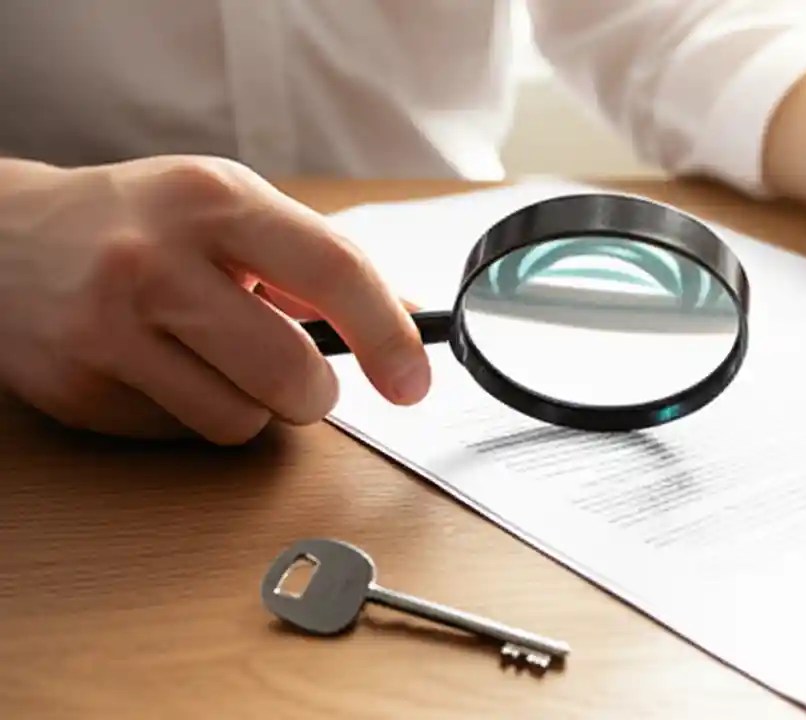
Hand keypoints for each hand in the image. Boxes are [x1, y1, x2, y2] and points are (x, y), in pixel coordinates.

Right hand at [0, 155, 431, 443]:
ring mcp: (110, 325)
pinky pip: (181, 434)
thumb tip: (406, 323)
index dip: (389, 334)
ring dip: (249, 406)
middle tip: (300, 378)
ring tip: (213, 360)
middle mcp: (158, 258)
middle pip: (289, 370)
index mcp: (214, 199)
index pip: (334, 270)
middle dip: (313, 393)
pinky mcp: (79, 385)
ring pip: (239, 418)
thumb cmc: (138, 224)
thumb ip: (314, 264)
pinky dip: (191, 415)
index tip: (414, 379)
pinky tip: (160, 370)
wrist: (2, 239)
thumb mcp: (227, 211)